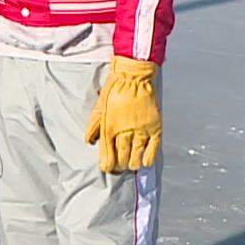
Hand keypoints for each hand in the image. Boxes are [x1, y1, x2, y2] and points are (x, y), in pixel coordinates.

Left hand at [85, 56, 160, 173]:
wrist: (133, 77)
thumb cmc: (115, 89)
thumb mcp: (99, 108)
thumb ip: (93, 126)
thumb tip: (89, 141)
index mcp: (109, 128)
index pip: (107, 158)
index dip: (107, 166)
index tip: (108, 167)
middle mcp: (124, 133)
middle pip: (122, 160)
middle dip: (120, 166)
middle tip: (120, 164)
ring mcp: (140, 131)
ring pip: (136, 158)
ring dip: (132, 164)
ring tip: (131, 163)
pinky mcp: (154, 128)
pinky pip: (152, 150)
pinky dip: (148, 159)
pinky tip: (144, 161)